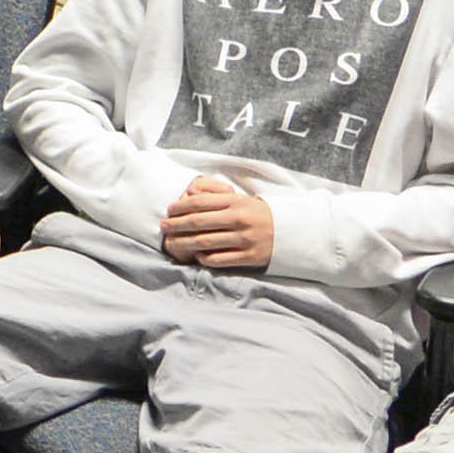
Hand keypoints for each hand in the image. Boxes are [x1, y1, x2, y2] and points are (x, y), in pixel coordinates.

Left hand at [160, 173, 275, 271]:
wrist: (290, 232)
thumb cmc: (257, 214)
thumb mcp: (239, 199)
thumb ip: (215, 195)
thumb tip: (190, 193)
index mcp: (236, 202)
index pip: (200, 202)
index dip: (180, 206)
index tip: (168, 210)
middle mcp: (239, 219)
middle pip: (198, 222)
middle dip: (176, 225)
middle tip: (163, 227)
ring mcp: (244, 239)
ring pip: (205, 242)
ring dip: (183, 243)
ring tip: (171, 243)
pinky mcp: (249, 257)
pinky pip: (220, 259)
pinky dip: (204, 258)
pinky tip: (195, 256)